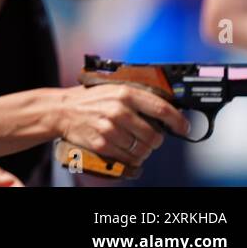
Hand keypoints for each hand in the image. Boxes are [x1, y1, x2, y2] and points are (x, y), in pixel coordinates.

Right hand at [56, 84, 189, 167]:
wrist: (61, 110)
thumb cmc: (91, 99)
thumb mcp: (114, 89)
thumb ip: (139, 97)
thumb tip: (170, 110)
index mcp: (124, 93)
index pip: (162, 109)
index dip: (178, 121)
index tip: (184, 128)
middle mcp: (118, 110)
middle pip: (155, 136)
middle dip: (156, 140)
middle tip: (149, 137)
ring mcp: (109, 129)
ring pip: (143, 150)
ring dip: (143, 150)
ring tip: (133, 143)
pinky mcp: (102, 144)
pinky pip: (128, 158)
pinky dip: (130, 157)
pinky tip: (123, 148)